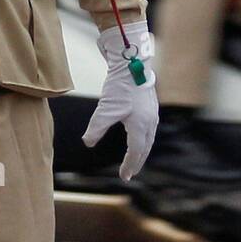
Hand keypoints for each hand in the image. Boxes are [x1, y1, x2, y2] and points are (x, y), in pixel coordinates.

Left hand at [82, 20, 158, 180]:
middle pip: (145, 148)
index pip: (135, 152)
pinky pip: (150, 130)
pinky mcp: (151, 107)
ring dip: (141, 152)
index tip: (124, 176)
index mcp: (141, 126)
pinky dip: (144, 140)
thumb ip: (96, 129)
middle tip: (130, 173)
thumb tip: (87, 142)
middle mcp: (150, 122)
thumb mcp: (104, 110)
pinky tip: (138, 138)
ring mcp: (153, 114)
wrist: (132, 65)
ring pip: (149, 140)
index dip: (129, 165)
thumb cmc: (120, 87)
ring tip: (135, 159)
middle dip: (137, 162)